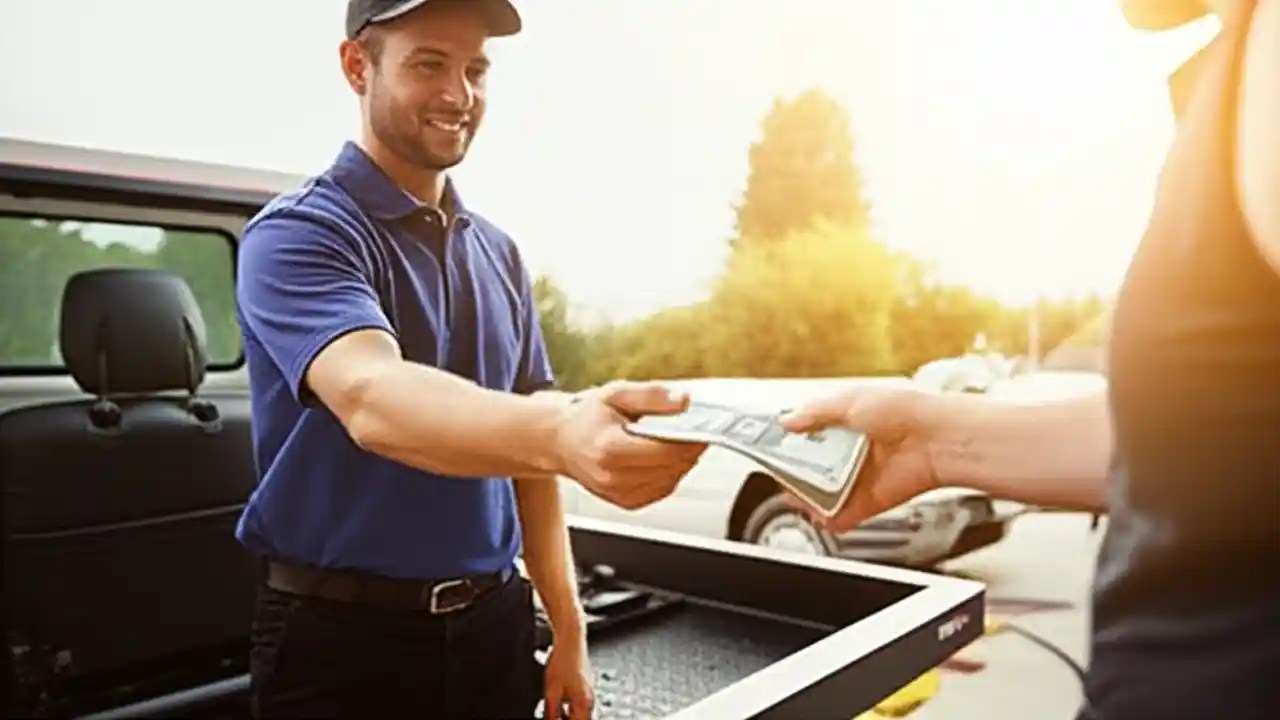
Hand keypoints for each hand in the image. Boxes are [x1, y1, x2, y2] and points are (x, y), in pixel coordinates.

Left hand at [542, 633, 592, 719]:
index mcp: (584, 703)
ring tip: (553, 713)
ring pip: (579, 713)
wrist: (570, 639)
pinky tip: (557, 704)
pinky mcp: (584, 685)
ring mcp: (588, 691)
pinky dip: (568, 708)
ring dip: (567, 715)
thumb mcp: (551, 690)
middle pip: (580, 719)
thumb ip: (551, 711)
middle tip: (552, 717)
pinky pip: (578, 703)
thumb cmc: (563, 660)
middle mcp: (589, 699)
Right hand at [552, 380, 706, 509]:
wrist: (560, 441)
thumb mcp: (616, 393)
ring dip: (681, 462)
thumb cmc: (587, 416)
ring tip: (676, 441)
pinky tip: (664, 457)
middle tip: (693, 429)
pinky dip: (670, 474)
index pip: (665, 450)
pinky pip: (662, 490)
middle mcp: (613, 477)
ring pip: (671, 480)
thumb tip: (683, 402)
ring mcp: (619, 494)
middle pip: (671, 467)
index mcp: (610, 449)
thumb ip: (651, 395)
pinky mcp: (626, 502)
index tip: (702, 424)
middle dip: (688, 448)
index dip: (690, 439)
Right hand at [778, 386, 940, 533]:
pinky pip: (838, 516)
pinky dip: (825, 518)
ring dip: (803, 495)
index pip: (807, 435)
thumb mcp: (849, 400)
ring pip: (819, 494)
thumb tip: (786, 421)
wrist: (936, 440)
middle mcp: (851, 453)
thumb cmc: (904, 411)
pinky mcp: (865, 503)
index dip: (787, 441)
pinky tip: (814, 511)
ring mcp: (857, 479)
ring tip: (791, 491)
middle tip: (777, 469)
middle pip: (809, 467)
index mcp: (846, 424)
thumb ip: (814, 413)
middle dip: (791, 470)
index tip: (768, 443)